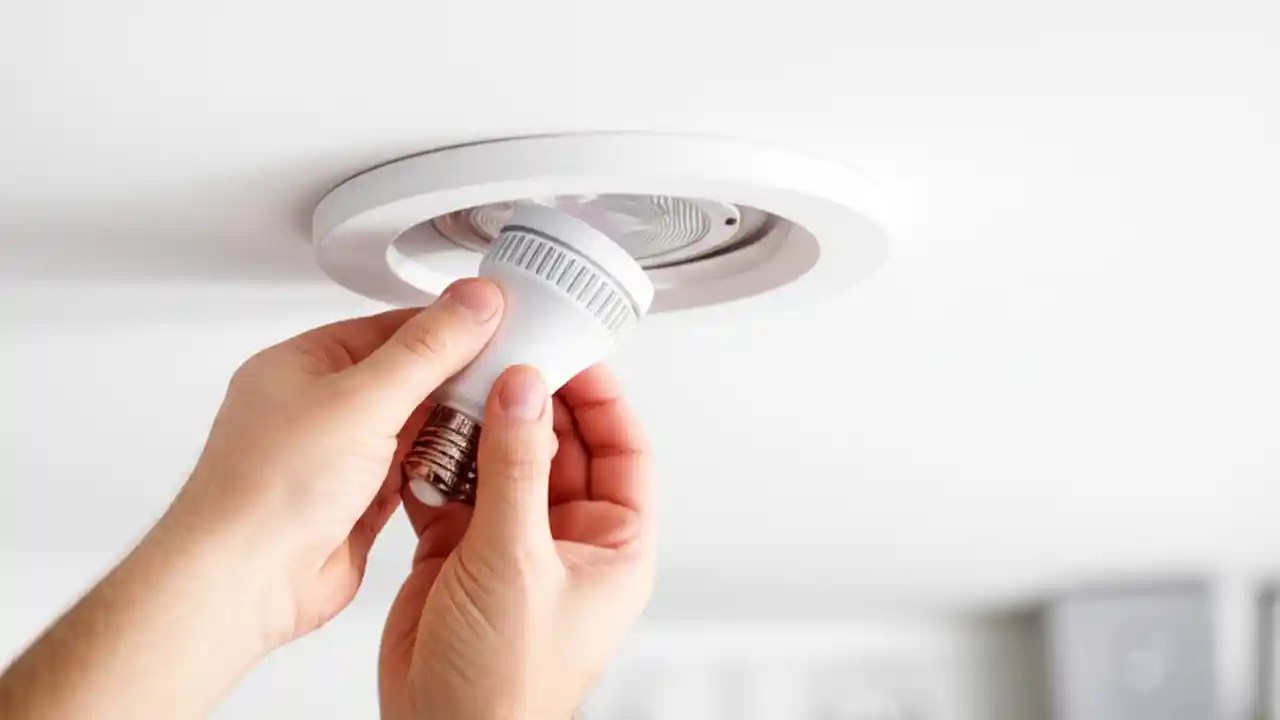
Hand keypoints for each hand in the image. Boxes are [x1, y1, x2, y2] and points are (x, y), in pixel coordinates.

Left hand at [161, 278, 505, 646]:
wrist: (243, 582)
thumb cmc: (266, 490)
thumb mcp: (361, 399)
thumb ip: (426, 350)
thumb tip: (471, 302)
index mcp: (305, 365)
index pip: (393, 328)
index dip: (449, 325)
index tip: (499, 323)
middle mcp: (320, 408)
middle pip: (409, 377)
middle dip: (457, 380)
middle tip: (507, 376)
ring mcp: (338, 457)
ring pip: (415, 428)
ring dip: (451, 429)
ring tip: (493, 422)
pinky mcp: (357, 502)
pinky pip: (414, 473)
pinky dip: (440, 470)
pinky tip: (467, 466)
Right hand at [379, 365, 655, 719]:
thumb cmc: (506, 687)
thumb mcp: (519, 564)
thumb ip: (516, 472)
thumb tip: (523, 394)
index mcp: (612, 545)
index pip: (623, 447)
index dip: (600, 395)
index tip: (568, 349)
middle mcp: (566, 540)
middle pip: (559, 445)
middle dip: (530, 402)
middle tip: (501, 357)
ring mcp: (512, 543)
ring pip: (503, 462)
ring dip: (478, 428)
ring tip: (455, 388)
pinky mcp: (459, 552)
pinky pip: (455, 488)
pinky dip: (436, 463)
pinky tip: (422, 437)